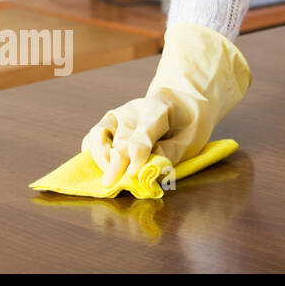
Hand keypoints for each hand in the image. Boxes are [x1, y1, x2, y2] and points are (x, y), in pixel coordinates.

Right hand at [82, 23, 250, 187]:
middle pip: (121, 138)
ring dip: (100, 158)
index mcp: (160, 108)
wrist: (180, 101)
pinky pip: (92, 137)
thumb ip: (171, 153)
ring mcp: (118, 114)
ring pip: (98, 134)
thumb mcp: (192, 138)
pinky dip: (92, 154)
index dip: (138, 154)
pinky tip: (103, 167)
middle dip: (115, 163)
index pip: (145, 132)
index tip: (131, 174)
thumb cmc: (188, 123)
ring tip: (110, 175)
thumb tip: (148, 170)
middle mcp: (134, 109)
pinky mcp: (108, 122)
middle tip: (112, 184)